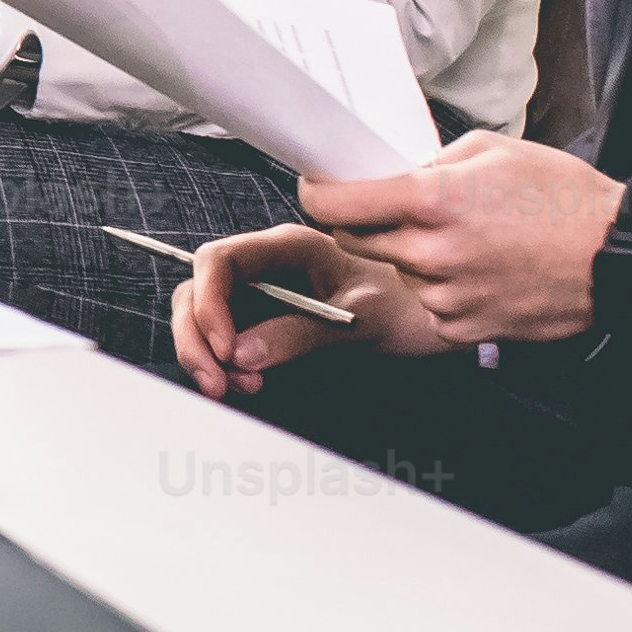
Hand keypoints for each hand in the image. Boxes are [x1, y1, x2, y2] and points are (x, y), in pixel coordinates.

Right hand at [172, 223, 431, 398]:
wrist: (432, 320)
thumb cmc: (407, 307)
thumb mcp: (361, 321)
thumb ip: (301, 334)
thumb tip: (244, 354)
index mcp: (289, 247)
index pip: (221, 261)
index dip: (210, 304)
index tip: (224, 348)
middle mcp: (267, 265)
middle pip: (200, 289)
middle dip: (198, 336)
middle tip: (216, 380)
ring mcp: (263, 292)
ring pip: (205, 315)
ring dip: (207, 353)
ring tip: (238, 385)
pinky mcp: (265, 319)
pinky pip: (226, 337)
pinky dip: (225, 363)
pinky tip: (249, 380)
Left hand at [291, 134, 621, 350]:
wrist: (619, 258)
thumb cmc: (563, 199)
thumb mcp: (492, 152)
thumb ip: (430, 163)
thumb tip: (391, 173)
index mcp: (431, 200)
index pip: (335, 202)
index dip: (320, 192)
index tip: (321, 189)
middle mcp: (431, 252)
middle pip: (355, 239)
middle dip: (366, 222)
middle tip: (401, 210)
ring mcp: (446, 295)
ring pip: (395, 271)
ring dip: (412, 255)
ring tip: (465, 240)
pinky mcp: (463, 328)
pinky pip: (429, 303)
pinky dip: (442, 288)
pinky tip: (481, 270)